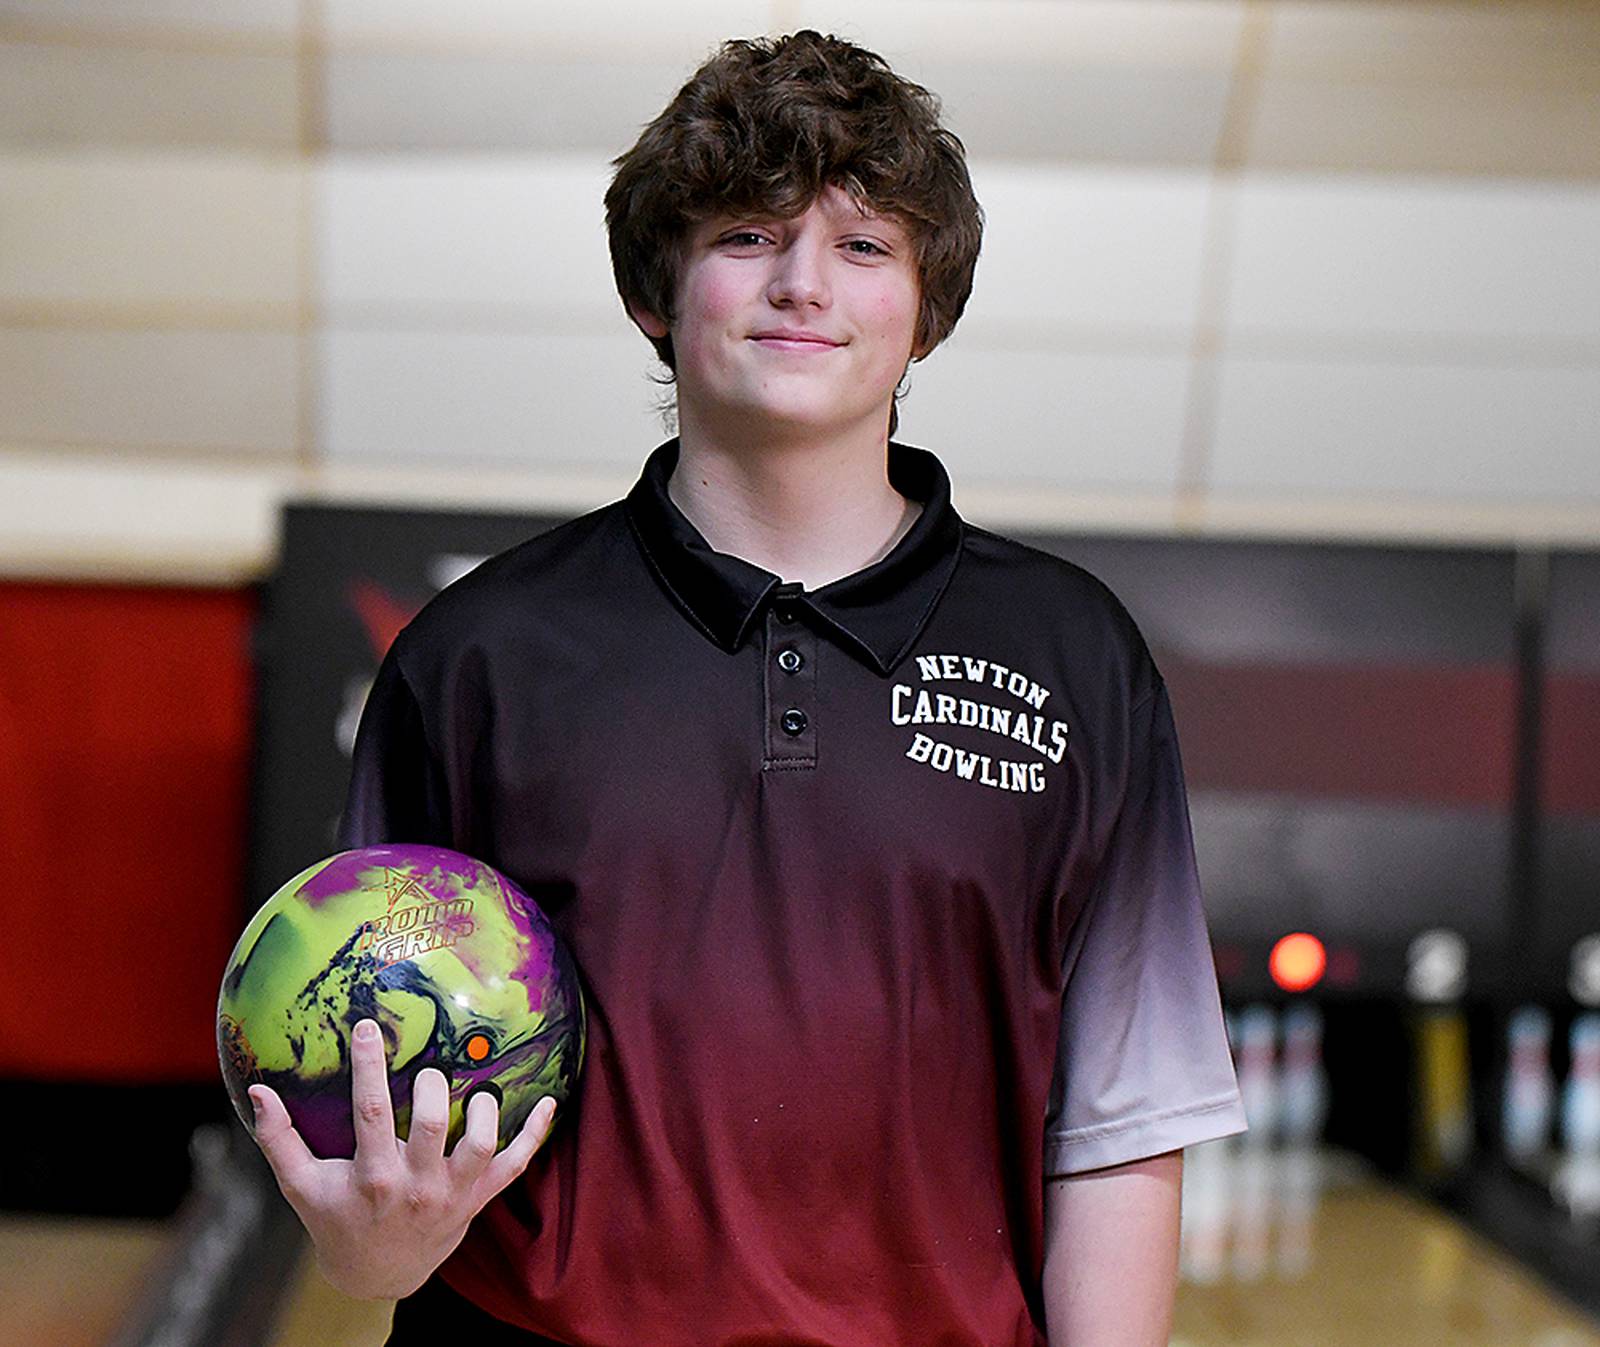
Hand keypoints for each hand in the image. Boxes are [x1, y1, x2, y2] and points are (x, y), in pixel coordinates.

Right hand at [248, 1017, 556, 1299]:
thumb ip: (279, 1139)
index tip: (366, 1026)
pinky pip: (515, 1164)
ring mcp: (452, 1194)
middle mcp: (416, 1185)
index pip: (370, 1112)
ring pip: (479, 1145)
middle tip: (424, 1070)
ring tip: (470, 1092)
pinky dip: (535, 1133)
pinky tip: (549, 1100)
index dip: (369, 1066)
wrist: (376, 1276)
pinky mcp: (479, 1199)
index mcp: (372, 1177)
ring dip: (480, 1111)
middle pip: (430, 1125)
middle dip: (428, 1088)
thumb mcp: (303, 1186)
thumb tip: (256, 1089)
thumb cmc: (337, 1220)